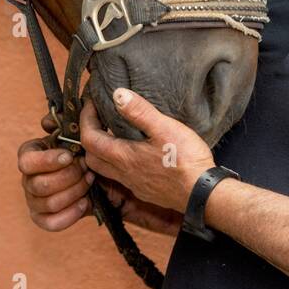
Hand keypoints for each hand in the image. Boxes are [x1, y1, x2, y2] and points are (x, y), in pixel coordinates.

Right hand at [17, 112, 92, 231]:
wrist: (100, 175)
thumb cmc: (84, 150)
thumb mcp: (77, 132)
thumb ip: (64, 121)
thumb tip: (46, 122)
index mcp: (31, 155)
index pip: (26, 161)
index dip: (47, 160)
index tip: (69, 156)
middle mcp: (28, 179)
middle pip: (41, 185)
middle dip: (69, 177)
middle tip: (87, 169)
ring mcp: (33, 201)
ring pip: (49, 203)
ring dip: (75, 192)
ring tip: (90, 182)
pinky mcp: (43, 218)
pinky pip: (51, 223)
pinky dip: (71, 214)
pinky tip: (85, 202)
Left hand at [79, 89, 215, 213]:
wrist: (203, 194)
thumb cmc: (185, 161)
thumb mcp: (164, 128)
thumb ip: (140, 112)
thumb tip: (117, 94)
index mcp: (123, 157)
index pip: (89, 139)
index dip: (85, 119)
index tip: (92, 104)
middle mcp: (124, 173)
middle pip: (91, 157)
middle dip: (89, 137)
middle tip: (98, 120)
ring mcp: (134, 185)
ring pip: (105, 170)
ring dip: (102, 152)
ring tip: (114, 135)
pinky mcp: (146, 192)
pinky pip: (121, 178)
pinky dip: (118, 164)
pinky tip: (134, 154)